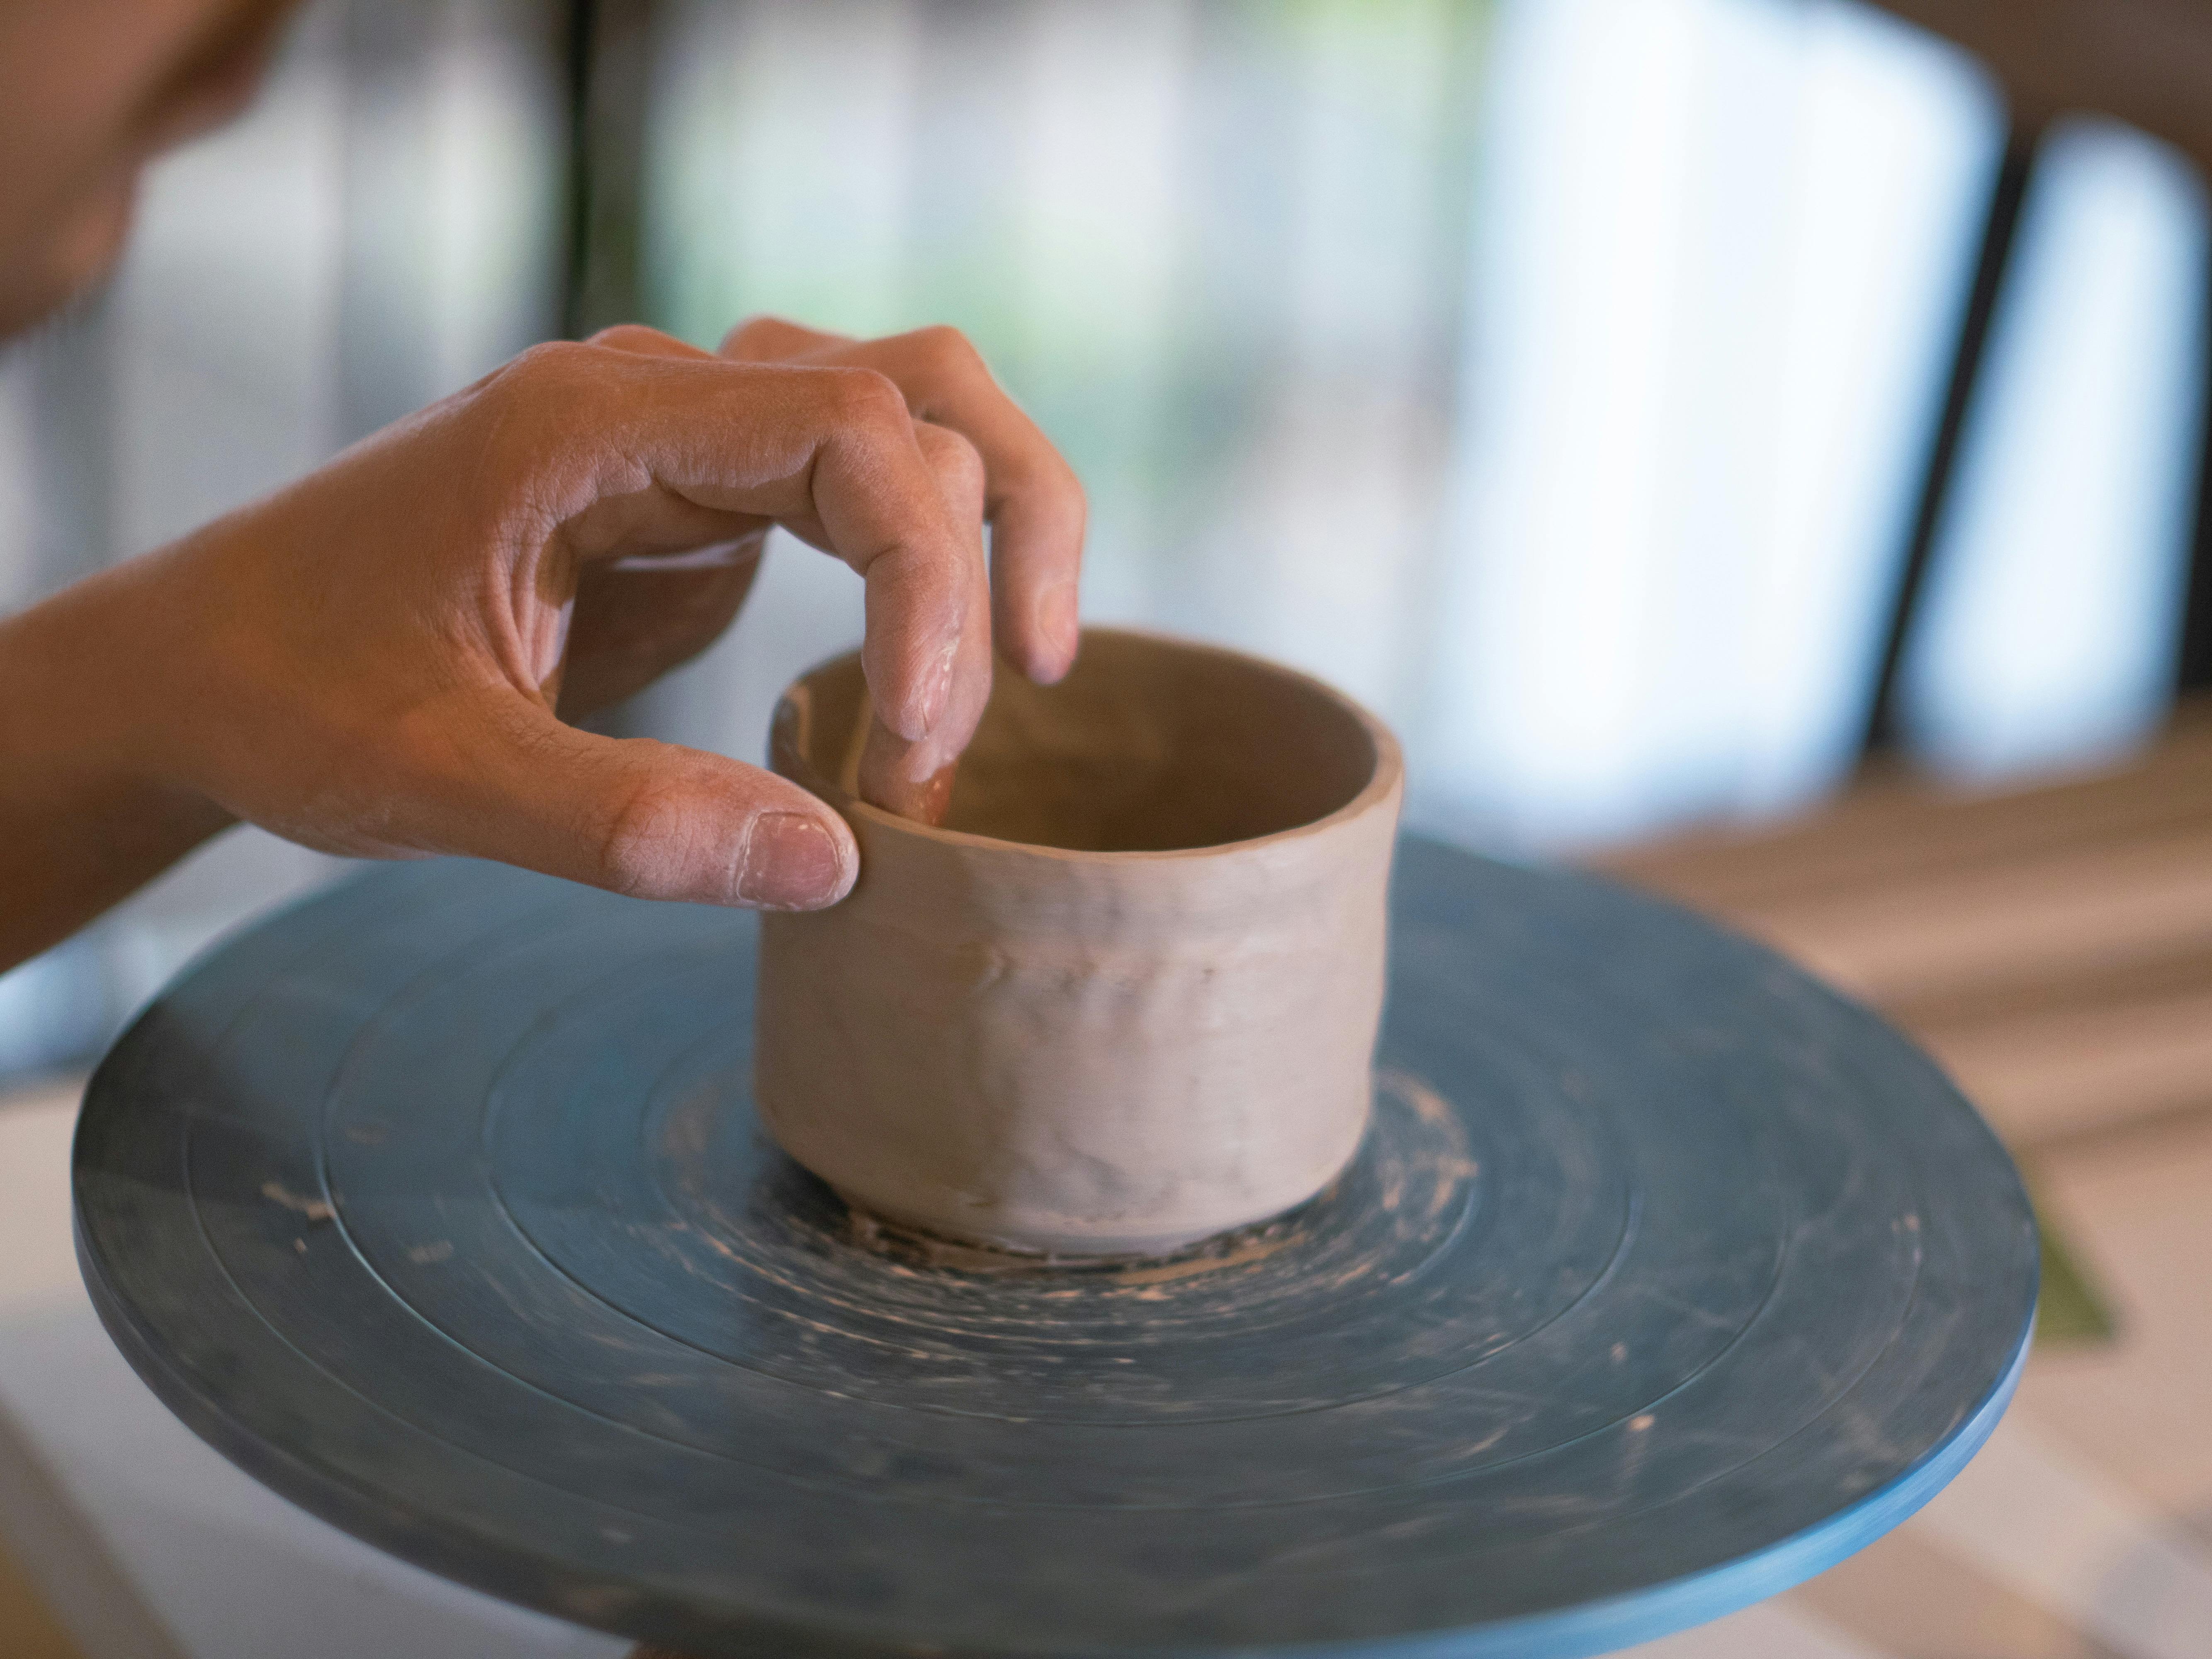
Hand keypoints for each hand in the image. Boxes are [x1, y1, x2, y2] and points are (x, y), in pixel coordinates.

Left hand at [0, 322, 1083, 969]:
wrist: (204, 663)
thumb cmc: (288, 698)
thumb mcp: (431, 780)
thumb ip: (620, 823)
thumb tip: (832, 867)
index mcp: (588, 427)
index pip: (849, 433)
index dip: (927, 581)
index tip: (908, 747)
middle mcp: (653, 402)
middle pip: (920, 392)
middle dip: (993, 552)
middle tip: (990, 723)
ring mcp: (682, 443)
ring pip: (911, 419)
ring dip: (985, 540)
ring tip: (1007, 689)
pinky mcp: (696, 503)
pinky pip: (860, 494)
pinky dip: (925, 579)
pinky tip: (920, 696)